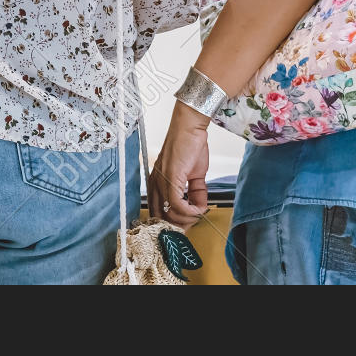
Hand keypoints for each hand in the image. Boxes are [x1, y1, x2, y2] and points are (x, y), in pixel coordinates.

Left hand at [149, 101, 210, 227]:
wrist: (190, 128)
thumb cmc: (189, 146)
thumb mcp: (194, 175)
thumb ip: (195, 193)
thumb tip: (199, 208)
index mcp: (157, 184)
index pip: (158, 213)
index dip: (173, 223)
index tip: (187, 227)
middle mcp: (155, 184)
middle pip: (162, 218)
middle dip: (180, 225)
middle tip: (195, 222)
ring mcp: (161, 182)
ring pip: (169, 214)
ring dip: (188, 219)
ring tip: (199, 212)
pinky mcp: (170, 179)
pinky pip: (177, 204)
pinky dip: (190, 211)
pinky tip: (199, 208)